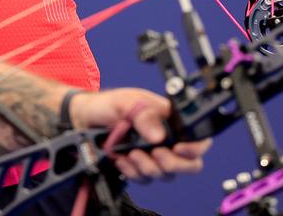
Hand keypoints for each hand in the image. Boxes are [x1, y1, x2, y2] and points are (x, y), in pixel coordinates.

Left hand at [68, 88, 210, 180]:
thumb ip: (145, 116)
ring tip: (132, 154)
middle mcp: (166, 139)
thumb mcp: (127, 103)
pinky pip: (146, 179)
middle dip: (173, 163)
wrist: (85, 119)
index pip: (198, 138)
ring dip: (149, 167)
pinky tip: (123, 159)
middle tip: (156, 154)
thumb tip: (159, 135)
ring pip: (166, 175)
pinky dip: (134, 172)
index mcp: (170, 120)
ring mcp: (154, 155)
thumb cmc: (108, 104)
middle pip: (190, 164)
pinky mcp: (139, 166)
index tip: (178, 148)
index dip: (195, 147)